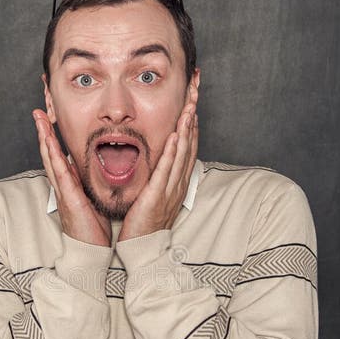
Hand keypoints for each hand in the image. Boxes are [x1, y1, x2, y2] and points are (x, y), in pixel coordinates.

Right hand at [33, 110, 110, 246]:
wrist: (91, 252)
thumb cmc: (93, 230)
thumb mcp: (92, 201)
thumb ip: (89, 185)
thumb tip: (93, 170)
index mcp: (70, 186)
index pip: (58, 157)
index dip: (53, 139)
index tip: (50, 120)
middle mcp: (63, 186)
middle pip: (49, 154)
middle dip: (43, 132)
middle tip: (38, 112)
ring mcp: (63, 192)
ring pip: (50, 160)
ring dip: (44, 138)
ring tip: (39, 119)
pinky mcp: (68, 198)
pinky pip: (59, 174)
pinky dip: (52, 156)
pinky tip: (48, 142)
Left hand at [118, 96, 198, 241]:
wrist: (144, 247)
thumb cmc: (145, 221)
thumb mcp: (155, 192)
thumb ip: (156, 173)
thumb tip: (154, 157)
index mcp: (177, 180)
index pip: (188, 144)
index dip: (191, 120)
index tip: (192, 98)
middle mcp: (178, 181)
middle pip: (189, 142)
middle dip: (192, 115)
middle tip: (195, 91)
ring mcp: (170, 188)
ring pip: (182, 153)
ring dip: (187, 127)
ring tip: (189, 105)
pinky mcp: (158, 195)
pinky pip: (167, 170)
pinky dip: (173, 151)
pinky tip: (177, 135)